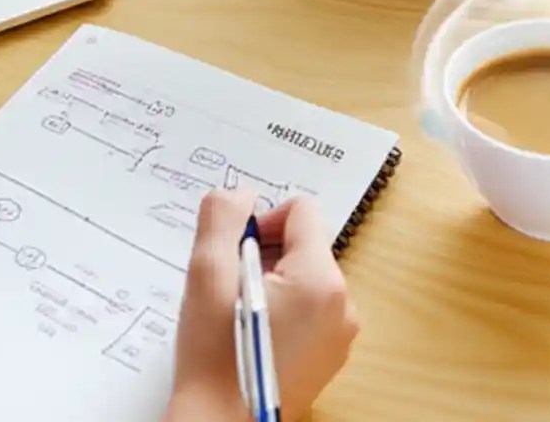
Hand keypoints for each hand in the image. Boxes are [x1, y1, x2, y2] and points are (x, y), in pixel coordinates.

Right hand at [165, 191, 359, 421]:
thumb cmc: (214, 354)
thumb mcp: (206, 274)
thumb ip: (222, 218)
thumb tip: (240, 194)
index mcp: (320, 280)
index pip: (301, 212)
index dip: (260, 222)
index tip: (232, 254)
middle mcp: (343, 304)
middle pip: (304, 245)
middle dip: (262, 254)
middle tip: (228, 287)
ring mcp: (341, 334)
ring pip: (303, 277)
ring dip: (268, 281)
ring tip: (236, 313)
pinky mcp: (330, 355)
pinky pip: (308, 309)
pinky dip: (279, 309)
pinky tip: (251, 332)